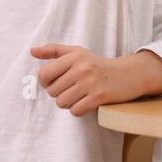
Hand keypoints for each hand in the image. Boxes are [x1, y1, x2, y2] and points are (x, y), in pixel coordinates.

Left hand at [30, 44, 161, 115]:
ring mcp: (91, 83)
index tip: (57, 82)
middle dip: (60, 94)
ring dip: (69, 103)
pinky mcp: (99, 96)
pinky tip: (87, 102)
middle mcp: (82, 68)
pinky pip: (76, 111)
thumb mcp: (78, 53)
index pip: (44, 75)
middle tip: (73, 89)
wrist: (129, 74)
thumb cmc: (99, 64)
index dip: (46, 82)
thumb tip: (31, 51)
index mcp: (74, 56)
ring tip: (80, 96)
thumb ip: (53, 50)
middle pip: (52, 91)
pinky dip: (79, 110)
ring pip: (62, 103)